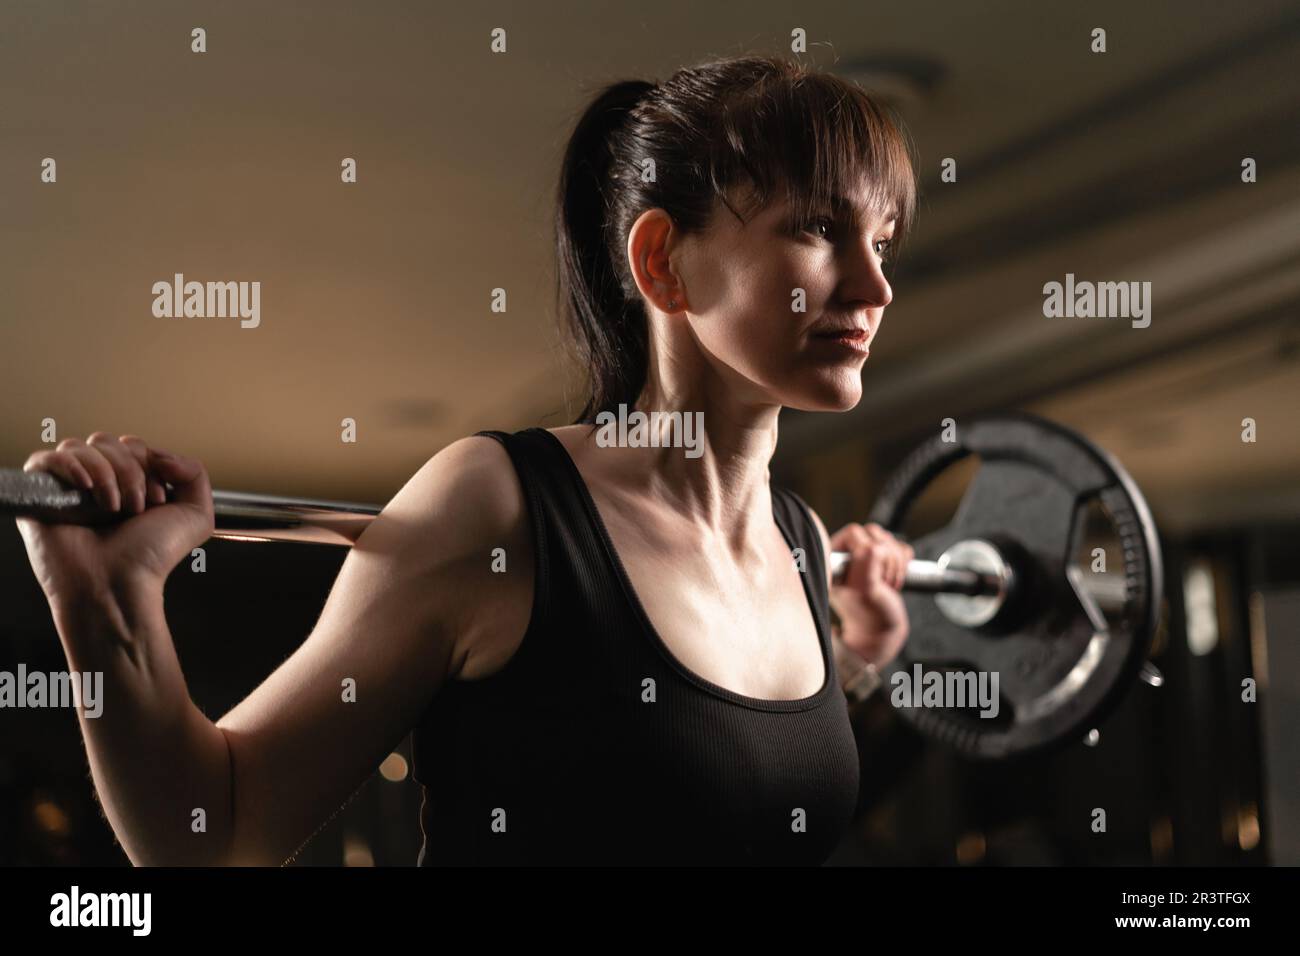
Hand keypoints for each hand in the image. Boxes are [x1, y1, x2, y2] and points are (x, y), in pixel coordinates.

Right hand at [15, 433, 213, 603]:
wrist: (118, 584)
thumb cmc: (151, 557)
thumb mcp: (196, 515)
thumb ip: (195, 474)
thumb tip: (164, 455)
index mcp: (129, 484)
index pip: (134, 445)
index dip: (150, 463)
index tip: (157, 500)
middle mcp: (98, 483)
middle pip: (107, 441)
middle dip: (129, 470)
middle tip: (136, 507)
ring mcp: (68, 489)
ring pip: (79, 446)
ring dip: (105, 473)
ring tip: (112, 508)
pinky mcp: (41, 496)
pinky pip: (46, 458)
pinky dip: (70, 465)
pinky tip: (86, 488)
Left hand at [829, 522, 913, 669]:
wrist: (882, 632)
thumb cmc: (868, 616)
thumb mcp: (864, 590)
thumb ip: (865, 564)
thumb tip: (874, 546)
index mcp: (834, 559)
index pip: (854, 532)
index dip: (868, 549)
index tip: (870, 573)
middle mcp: (848, 555)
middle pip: (874, 533)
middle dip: (886, 558)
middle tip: (883, 581)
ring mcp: (866, 556)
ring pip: (888, 538)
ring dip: (896, 561)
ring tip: (889, 582)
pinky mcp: (884, 560)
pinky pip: (899, 547)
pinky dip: (904, 562)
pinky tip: (895, 579)